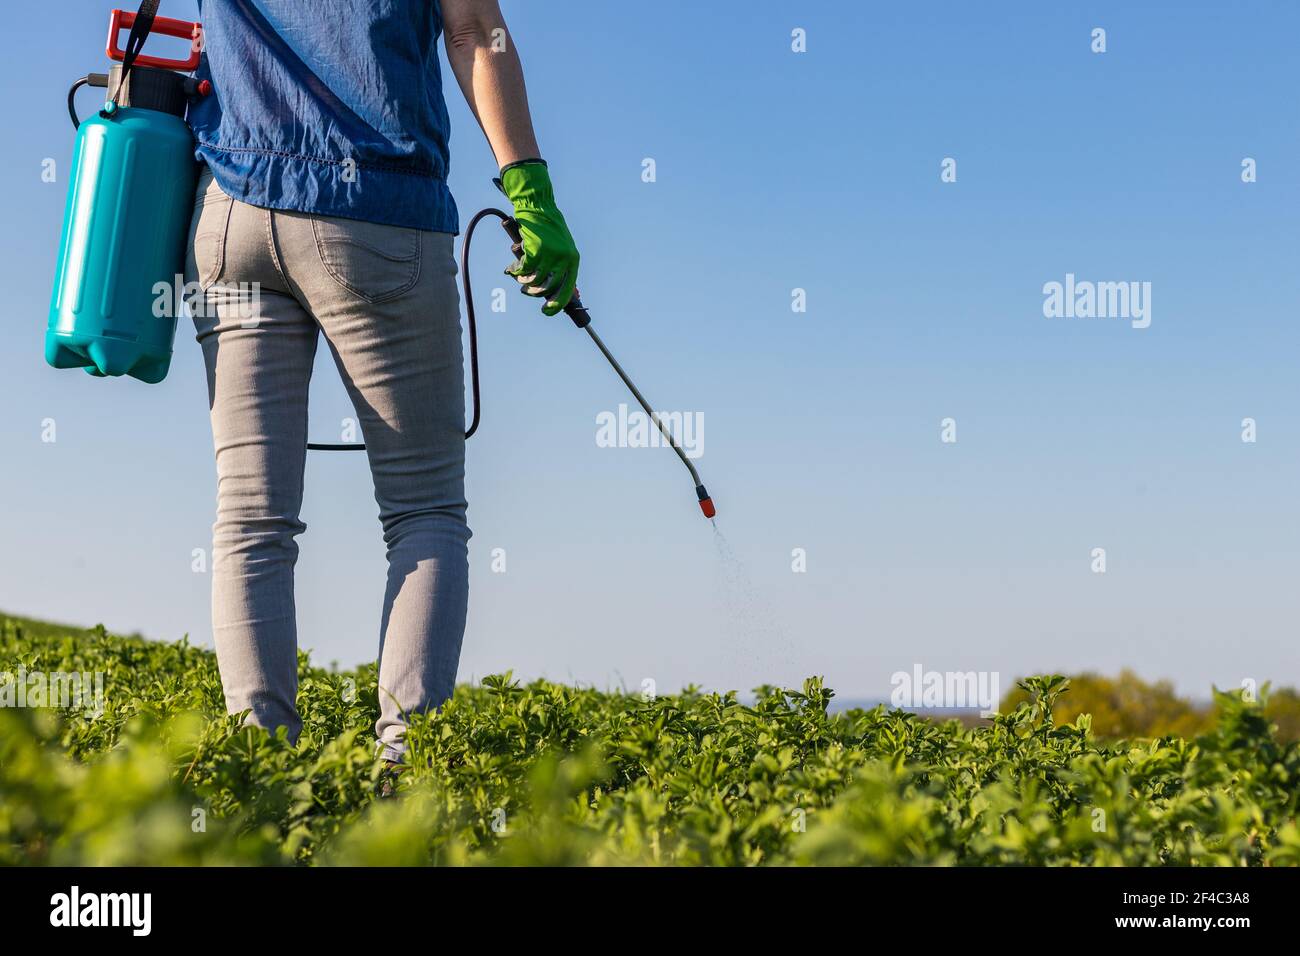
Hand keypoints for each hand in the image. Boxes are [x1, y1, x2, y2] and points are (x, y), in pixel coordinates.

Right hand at [497, 160, 579, 315]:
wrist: (538, 205)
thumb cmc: (548, 227)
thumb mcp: (561, 247)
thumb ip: (560, 267)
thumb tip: (558, 292)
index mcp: (573, 260)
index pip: (567, 289)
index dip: (556, 304)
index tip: (546, 311)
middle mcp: (564, 258)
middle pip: (548, 288)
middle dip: (535, 293)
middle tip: (526, 290)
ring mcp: (550, 254)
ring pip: (534, 281)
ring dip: (524, 281)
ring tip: (519, 276)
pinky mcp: (536, 249)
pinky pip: (524, 270)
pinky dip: (516, 270)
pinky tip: (513, 267)